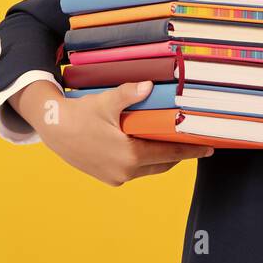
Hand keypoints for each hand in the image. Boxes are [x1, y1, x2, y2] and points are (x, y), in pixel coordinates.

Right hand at [14, 79, 213, 186]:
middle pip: (163, 163)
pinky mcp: (108, 177)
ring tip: (173, 142)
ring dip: (161, 157)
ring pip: (149, 168)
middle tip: (194, 142)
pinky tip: (148, 146)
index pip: (170, 153)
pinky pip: (135, 170)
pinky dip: (145, 160)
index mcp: (129, 155)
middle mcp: (125, 171)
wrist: (53, 129)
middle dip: (178, 153)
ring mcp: (116, 177)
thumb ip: (129, 93)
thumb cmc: (80, 114)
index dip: (191, 150)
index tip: (209, 148)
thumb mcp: (106, 102)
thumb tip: (148, 85)